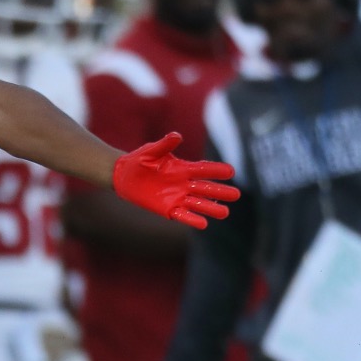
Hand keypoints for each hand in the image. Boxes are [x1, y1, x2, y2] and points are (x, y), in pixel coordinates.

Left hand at [111, 133, 239, 228]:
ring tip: (225, 213)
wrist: (124, 176)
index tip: (231, 171)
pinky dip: (192, 219)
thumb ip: (164, 145)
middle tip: (236, 195)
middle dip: (220, 191)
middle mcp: (184, 184)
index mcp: (183, 168)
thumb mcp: (151, 151)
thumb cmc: (140, 160)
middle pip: (206, 188)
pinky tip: (204, 224)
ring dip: (210, 208)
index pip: (203, 169)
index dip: (216, 170)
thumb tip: (176, 136)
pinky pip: (182, 215)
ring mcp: (178, 197)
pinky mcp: (168, 209)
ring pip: (198, 203)